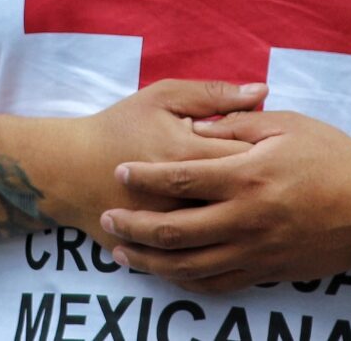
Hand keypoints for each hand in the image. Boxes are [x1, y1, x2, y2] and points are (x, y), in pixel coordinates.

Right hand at [46, 80, 267, 241]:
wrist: (72, 170)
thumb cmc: (121, 127)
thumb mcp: (162, 98)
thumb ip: (212, 94)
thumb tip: (263, 90)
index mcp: (189, 154)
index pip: (251, 154)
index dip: (272, 151)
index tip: (277, 147)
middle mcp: (186, 197)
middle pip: (247, 198)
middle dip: (268, 190)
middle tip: (276, 179)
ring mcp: (175, 229)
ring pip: (231, 234)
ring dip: (250, 222)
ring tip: (256, 206)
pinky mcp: (165, 251)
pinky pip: (207, 261)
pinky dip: (227, 250)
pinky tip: (236, 235)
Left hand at [97, 110, 350, 291]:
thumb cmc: (334, 157)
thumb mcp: (287, 124)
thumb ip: (236, 123)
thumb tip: (195, 126)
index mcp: (247, 176)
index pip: (180, 179)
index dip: (144, 178)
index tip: (119, 174)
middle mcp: (246, 218)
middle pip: (175, 230)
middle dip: (134, 226)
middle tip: (108, 219)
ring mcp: (257, 250)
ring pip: (191, 265)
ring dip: (152, 262)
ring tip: (123, 254)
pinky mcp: (269, 271)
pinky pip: (219, 284)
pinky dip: (188, 281)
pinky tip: (169, 274)